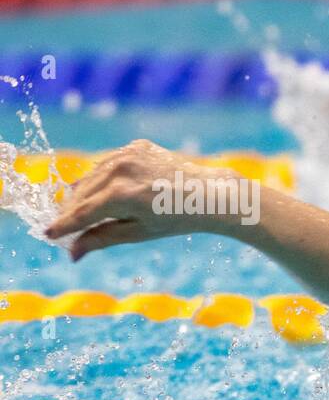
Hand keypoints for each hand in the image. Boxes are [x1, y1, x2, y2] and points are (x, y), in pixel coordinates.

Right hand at [45, 139, 227, 260]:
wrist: (208, 193)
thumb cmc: (176, 218)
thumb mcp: (138, 232)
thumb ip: (102, 238)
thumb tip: (72, 253)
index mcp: (121, 195)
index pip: (82, 213)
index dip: (63, 225)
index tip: (48, 234)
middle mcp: (121, 170)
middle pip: (81, 193)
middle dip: (71, 211)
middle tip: (63, 227)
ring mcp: (128, 154)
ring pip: (92, 175)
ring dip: (83, 193)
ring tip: (80, 212)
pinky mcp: (136, 146)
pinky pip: (108, 163)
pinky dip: (102, 177)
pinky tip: (103, 191)